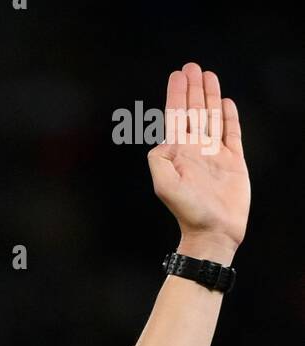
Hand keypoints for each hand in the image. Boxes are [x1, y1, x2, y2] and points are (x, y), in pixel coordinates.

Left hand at [148, 62, 249, 260]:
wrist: (212, 232)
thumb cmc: (187, 212)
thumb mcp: (164, 185)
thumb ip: (159, 160)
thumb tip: (164, 140)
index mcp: (179, 153)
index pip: (176, 117)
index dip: (176, 95)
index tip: (178, 75)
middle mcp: (196, 150)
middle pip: (193, 112)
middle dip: (192, 89)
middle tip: (191, 66)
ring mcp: (215, 155)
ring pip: (212, 118)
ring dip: (210, 96)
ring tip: (208, 75)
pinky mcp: (233, 162)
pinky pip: (232, 134)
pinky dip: (229, 117)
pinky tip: (226, 102)